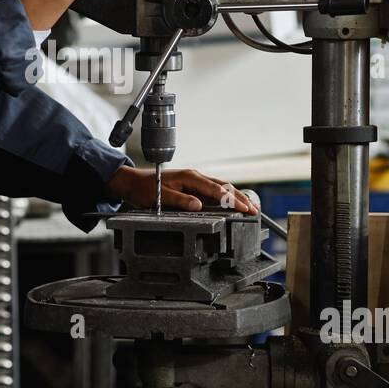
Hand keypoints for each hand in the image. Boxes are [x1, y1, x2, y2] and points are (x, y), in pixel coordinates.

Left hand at [105, 166, 258, 214]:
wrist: (134, 183)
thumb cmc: (145, 189)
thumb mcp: (159, 196)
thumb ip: (179, 201)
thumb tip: (197, 205)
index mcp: (189, 177)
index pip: (216, 190)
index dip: (232, 200)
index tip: (244, 209)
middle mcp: (195, 176)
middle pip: (224, 186)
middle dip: (240, 198)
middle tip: (254, 211)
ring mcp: (195, 180)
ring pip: (221, 187)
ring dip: (236, 197)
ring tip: (250, 208)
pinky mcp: (193, 185)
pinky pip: (214, 189)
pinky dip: (227, 196)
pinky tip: (233, 203)